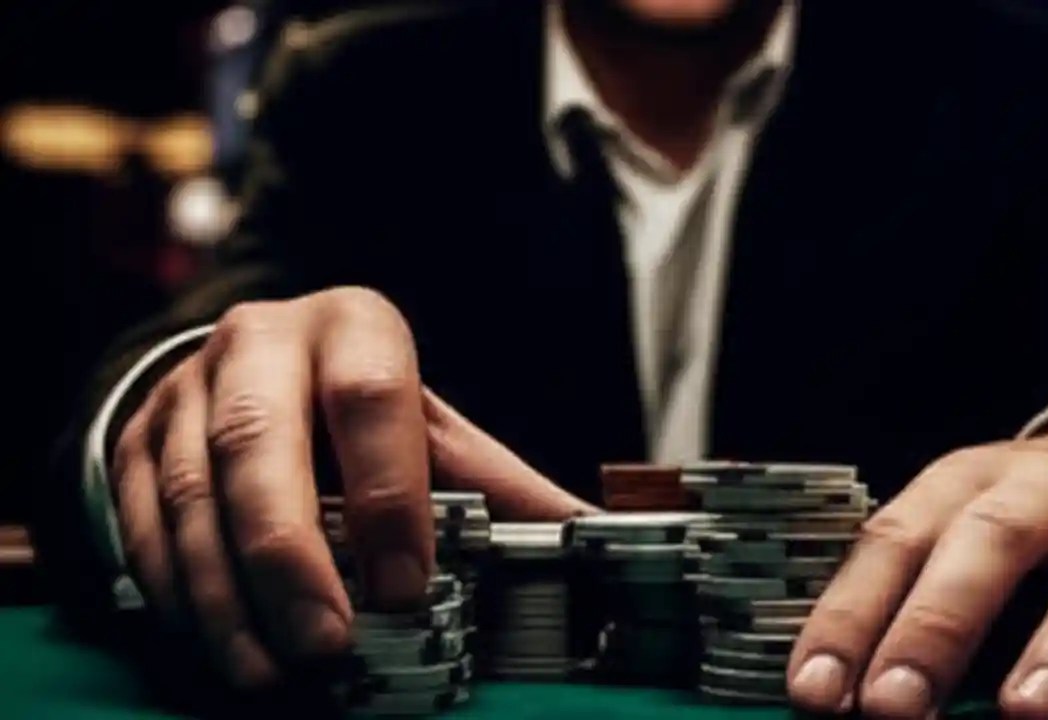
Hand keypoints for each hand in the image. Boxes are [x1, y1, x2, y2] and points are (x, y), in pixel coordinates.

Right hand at [111, 287, 594, 687]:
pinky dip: (176, 590)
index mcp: (354, 326)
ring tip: (272, 668)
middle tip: (326, 644)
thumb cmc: (362, 404)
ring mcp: (187, 385)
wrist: (258, 368)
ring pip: (193, 491)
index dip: (388, 493)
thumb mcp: (431, 430)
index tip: (405, 584)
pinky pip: (141, 519)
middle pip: (260, 441)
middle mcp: (262, 340)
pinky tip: (218, 640)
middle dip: (290, 555)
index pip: (370, 397)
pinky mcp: (135, 436)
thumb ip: (500, 486)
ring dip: (227, 593)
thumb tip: (595, 536)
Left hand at [788, 418, 1047, 718]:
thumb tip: (838, 692)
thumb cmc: (1012, 516)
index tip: (816, 691)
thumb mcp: (948, 525)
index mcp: (961, 483)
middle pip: (988, 545)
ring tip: (1028, 713)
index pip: (894, 542)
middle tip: (894, 706)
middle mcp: (1043, 494)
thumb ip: (904, 594)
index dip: (850, 617)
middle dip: (938, 628)